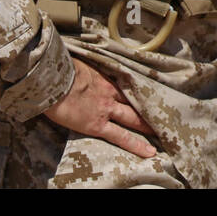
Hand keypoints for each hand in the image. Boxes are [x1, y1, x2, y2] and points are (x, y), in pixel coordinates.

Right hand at [43, 58, 157, 158]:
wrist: (52, 81)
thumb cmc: (60, 69)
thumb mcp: (78, 63)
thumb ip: (85, 67)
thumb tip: (80, 64)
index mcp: (105, 79)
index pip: (127, 86)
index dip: (137, 91)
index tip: (149, 92)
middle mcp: (110, 94)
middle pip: (135, 101)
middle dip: (148, 107)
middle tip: (164, 112)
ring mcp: (106, 110)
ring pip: (133, 118)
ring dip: (147, 125)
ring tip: (162, 132)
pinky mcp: (97, 125)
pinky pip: (121, 137)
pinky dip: (135, 145)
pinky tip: (148, 152)